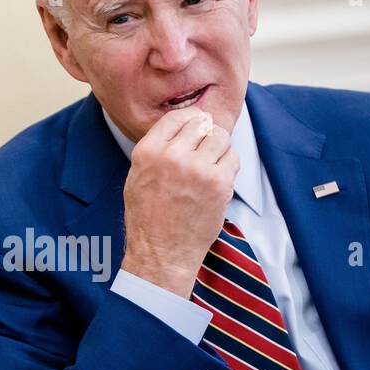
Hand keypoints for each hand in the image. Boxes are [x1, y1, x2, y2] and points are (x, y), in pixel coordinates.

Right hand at [120, 106, 238, 297]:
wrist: (162, 252)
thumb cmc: (148, 219)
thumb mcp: (137, 177)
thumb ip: (156, 150)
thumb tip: (183, 128)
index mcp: (148, 152)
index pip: (176, 117)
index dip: (190, 120)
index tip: (196, 127)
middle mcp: (172, 156)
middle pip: (201, 123)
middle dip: (205, 133)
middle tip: (204, 150)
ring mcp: (198, 169)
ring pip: (220, 137)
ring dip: (219, 148)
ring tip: (211, 165)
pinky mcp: (219, 183)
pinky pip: (233, 158)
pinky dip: (229, 165)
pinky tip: (218, 178)